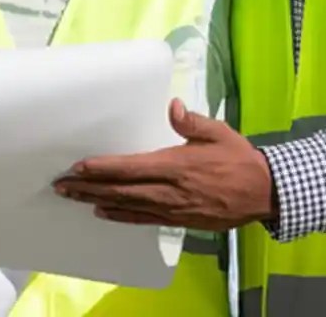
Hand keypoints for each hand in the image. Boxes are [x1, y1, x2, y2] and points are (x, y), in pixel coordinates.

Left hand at [52, 98, 275, 230]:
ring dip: (97, 201)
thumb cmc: (239, 159)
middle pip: (121, 190)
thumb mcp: (218, 133)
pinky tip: (103, 212)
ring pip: (127, 206)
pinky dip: (120, 216)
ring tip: (73, 197)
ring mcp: (173, 208)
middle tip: (62, 185)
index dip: (103, 168)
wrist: (264, 194)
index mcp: (176, 165)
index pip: (130, 167)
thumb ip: (191, 122)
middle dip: (89, 187)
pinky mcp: (178, 220)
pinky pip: (143, 219)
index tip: (80, 167)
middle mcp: (170, 189)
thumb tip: (172, 106)